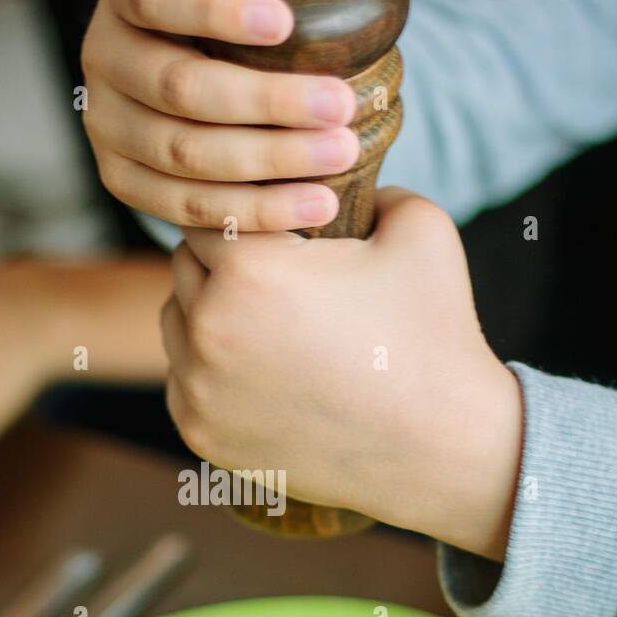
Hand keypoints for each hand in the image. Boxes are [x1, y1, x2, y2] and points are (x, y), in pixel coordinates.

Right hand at [81, 0, 436, 232]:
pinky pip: (188, 208)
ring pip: (186, 155)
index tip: (285, 23)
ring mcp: (107, 126)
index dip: (217, 11)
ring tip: (340, 156)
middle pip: (180, 88)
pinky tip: (312, 204)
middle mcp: (104, 57)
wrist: (195, 84)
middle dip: (268, 102)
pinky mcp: (122, 182)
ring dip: (270, 161)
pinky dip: (254, 211)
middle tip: (342, 106)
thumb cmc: (239, 24)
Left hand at [161, 191, 523, 559]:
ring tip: (266, 320)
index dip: (250, 212)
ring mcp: (198, 388)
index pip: (215, 209)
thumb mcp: (418, 227)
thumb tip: (333, 167)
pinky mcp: (200, 433)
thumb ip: (367, 179)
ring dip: (208, 312)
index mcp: (249, 268)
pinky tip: (259, 368)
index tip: (279, 225)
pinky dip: (209, 369)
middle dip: (226, 260)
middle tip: (276, 273)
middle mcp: (208, 328)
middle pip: (186, 263)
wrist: (441, 450)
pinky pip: (183, 379)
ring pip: (175, 321)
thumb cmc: (432, 334)